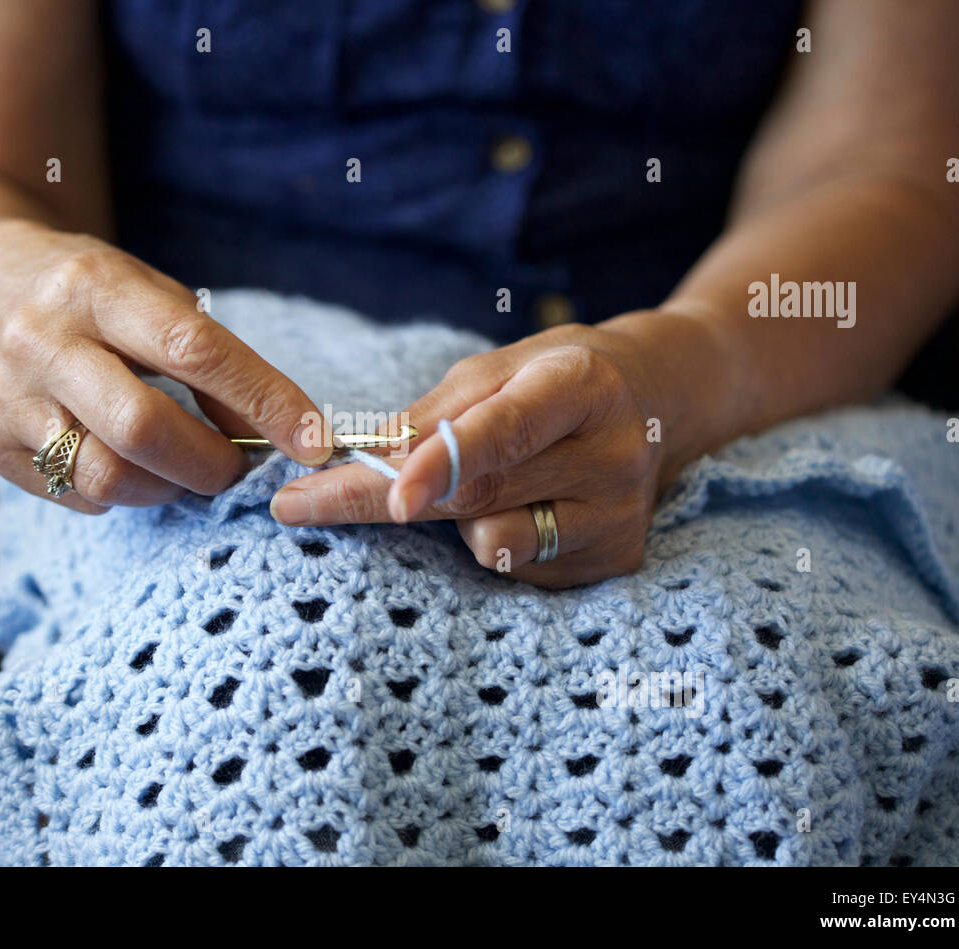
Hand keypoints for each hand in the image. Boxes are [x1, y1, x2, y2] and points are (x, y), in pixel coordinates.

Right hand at [0, 219, 329, 513]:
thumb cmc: (84, 292)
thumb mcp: (150, 295)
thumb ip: (210, 356)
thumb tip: (276, 430)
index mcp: (96, 286)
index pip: (193, 349)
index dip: (264, 400)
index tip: (313, 440)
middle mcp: (42, 338)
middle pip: (143, 428)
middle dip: (210, 464)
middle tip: (236, 468)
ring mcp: (7, 394)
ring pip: (107, 476)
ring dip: (167, 488)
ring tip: (182, 469)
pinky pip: (74, 495)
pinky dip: (120, 493)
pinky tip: (127, 464)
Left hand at [269, 314, 720, 586]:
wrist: (661, 400)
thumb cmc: (559, 377)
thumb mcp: (499, 367)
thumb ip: (435, 415)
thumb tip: (358, 461)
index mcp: (580, 386)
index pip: (505, 430)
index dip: (441, 463)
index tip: (387, 493)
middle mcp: (611, 455)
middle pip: (478, 496)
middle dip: (380, 500)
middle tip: (296, 503)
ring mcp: (618, 517)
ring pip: (495, 545)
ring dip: (455, 522)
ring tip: (483, 487)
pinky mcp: (615, 561)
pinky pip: (519, 570)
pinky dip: (494, 543)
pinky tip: (522, 508)